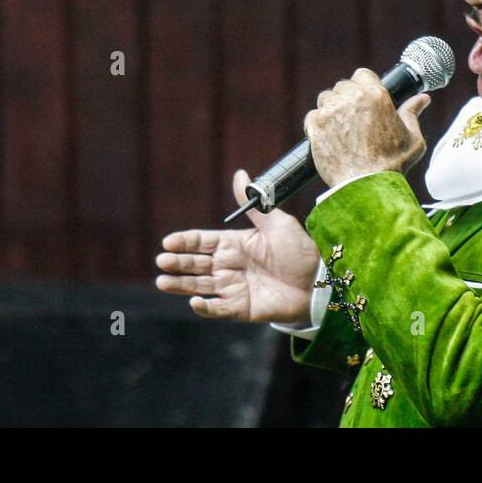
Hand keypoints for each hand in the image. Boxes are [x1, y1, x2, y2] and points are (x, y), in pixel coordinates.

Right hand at [156, 170, 320, 323]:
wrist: (319, 281)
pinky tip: (194, 301)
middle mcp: (229, 266)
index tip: (169, 242)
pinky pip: (219, 308)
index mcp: (235, 244)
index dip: (185, 242)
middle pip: (196, 264)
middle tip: (162, 261)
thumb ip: (254, 204)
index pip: (202, 242)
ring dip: (181, 285)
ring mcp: (233, 288)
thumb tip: (239, 174)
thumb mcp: (276, 223)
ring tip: (162, 282)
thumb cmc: (299, 251)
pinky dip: (205, 307)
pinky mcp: (241, 308)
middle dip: (178, 263)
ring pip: (200, 286)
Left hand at [305, 68, 430, 187]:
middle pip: (343, 86)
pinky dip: (318, 125)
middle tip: (354, 118)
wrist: (367, 186)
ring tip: (341, 128)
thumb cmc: (393, 164)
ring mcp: (331, 111)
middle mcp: (352, 98)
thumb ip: (413, 113)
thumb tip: (423, 99)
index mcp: (376, 95)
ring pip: (326, 99)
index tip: (365, 98)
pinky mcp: (315, 126)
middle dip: (347, 98)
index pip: (362, 74)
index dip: (363, 85)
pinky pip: (312, 117)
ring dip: (331, 109)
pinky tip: (329, 138)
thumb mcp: (412, 138)